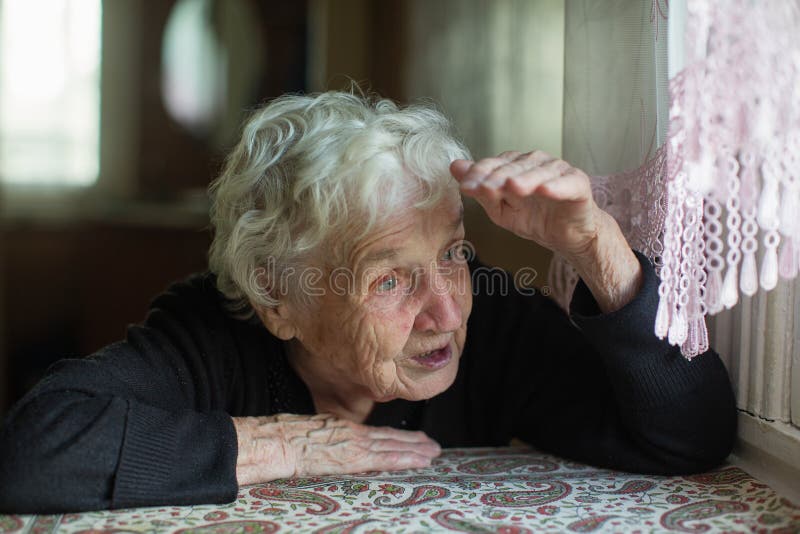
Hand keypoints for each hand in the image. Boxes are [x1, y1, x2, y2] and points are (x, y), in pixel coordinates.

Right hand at [233, 414, 440, 485]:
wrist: (275, 441)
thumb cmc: (284, 438)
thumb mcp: (310, 434)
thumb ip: (326, 439)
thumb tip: (329, 445)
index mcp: (342, 428)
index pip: (376, 434)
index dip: (397, 436)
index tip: (414, 439)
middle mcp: (352, 434)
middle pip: (389, 438)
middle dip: (413, 442)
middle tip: (434, 446)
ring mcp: (353, 444)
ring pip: (392, 447)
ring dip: (414, 450)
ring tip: (432, 453)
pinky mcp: (351, 457)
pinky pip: (383, 458)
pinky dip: (403, 457)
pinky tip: (417, 461)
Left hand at [450, 150, 600, 257]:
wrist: (565, 235)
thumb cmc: (533, 217)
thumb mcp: (499, 208)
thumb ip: (480, 188)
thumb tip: (455, 166)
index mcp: (514, 164)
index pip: (494, 164)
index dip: (479, 174)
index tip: (465, 188)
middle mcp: (535, 162)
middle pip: (514, 167)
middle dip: (498, 178)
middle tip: (485, 188)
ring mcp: (557, 170)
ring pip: (539, 171)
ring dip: (525, 179)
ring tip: (513, 187)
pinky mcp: (578, 182)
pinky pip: (567, 183)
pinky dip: (556, 186)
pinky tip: (545, 190)